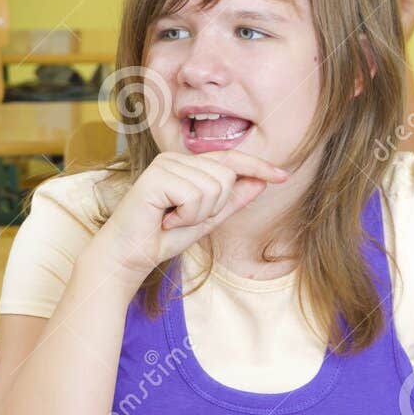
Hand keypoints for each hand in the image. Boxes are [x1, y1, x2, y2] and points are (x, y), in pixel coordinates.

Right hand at [90, 150, 285, 280]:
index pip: (230, 160)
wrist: (130, 256)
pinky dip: (186, 216)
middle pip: (226, 176)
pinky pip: (195, 195)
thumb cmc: (162, 237)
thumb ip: (232, 201)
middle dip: (214, 207)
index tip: (283, 176)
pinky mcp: (157, 176)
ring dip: (198, 214)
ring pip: (214, 186)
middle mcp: (176, 158)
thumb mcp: (207, 219)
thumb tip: (260, 182)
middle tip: (184, 219)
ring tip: (173, 220)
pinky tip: (165, 219)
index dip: (258, 167)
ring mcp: (165, 164)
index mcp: (187, 165)